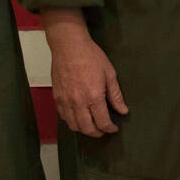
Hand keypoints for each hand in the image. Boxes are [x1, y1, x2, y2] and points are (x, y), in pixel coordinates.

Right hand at [42, 9, 128, 136]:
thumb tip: (123, 110)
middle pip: (87, 128)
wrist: (69, 46)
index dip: (109, 129)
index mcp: (93, 96)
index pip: (102, 122)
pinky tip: (78, 117)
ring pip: (73, 126)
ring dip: (83, 130)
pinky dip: (71, 121)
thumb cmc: (90, 56)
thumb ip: (116, 95)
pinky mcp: (57, 97)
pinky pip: (63, 117)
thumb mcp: (109, 74)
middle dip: (97, 133)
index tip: (113, 128)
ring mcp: (65, 101)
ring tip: (91, 126)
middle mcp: (78, 102)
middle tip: (103, 130)